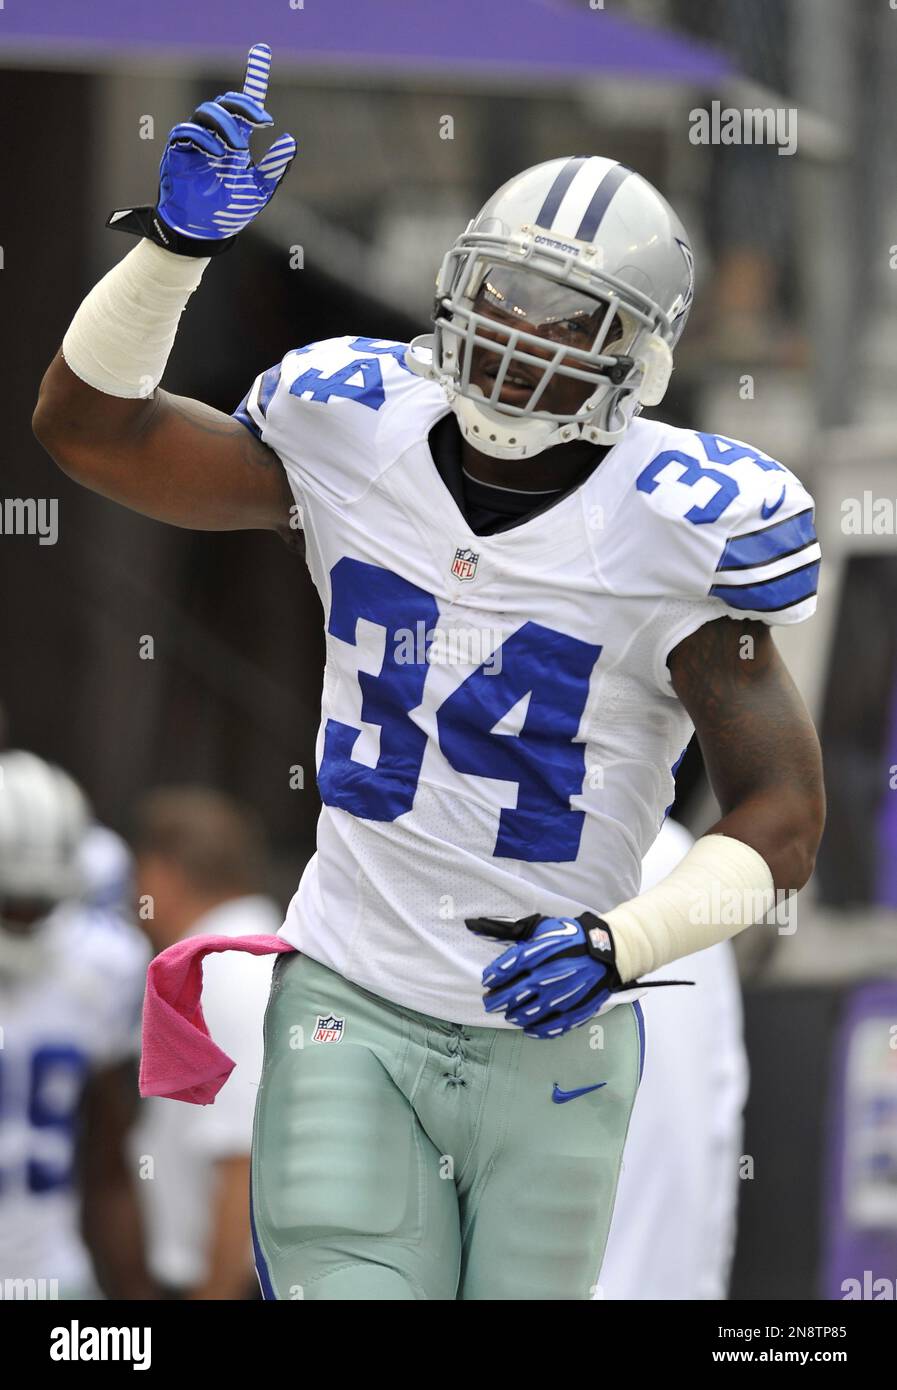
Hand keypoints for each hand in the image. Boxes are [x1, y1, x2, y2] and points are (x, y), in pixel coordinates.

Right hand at [107, 43, 295, 255]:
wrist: (204, 233)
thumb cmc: (230, 211)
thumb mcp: (259, 191)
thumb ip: (274, 168)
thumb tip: (290, 141)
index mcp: (235, 141)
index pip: (245, 105)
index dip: (253, 78)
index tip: (261, 52)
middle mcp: (215, 137)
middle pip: (225, 103)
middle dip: (243, 105)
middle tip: (262, 121)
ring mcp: (196, 144)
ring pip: (205, 113)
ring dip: (225, 124)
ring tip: (238, 148)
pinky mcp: (178, 154)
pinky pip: (186, 133)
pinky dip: (203, 138)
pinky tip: (218, 153)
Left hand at [465, 911, 622, 1038]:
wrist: (607, 950)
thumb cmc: (570, 937)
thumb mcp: (541, 927)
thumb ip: (508, 930)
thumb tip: (473, 927)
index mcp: (541, 952)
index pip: (508, 967)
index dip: (493, 976)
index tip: (487, 980)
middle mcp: (550, 975)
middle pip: (514, 994)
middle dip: (497, 1000)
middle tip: (490, 1002)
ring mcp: (563, 996)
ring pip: (530, 1014)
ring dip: (514, 1016)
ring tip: (509, 1014)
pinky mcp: (575, 1010)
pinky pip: (552, 1027)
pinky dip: (537, 1030)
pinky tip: (529, 1029)